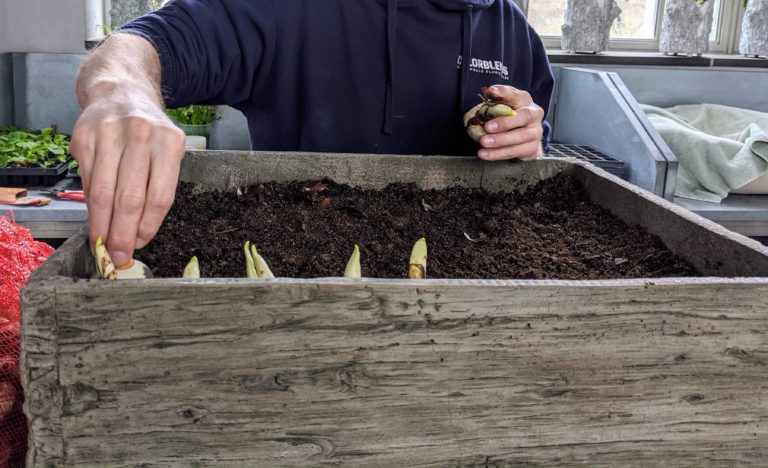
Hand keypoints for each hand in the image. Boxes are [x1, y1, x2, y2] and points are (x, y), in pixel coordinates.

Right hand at [70, 88, 185, 266]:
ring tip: (102, 243)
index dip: (148, 226)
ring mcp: (110, 133)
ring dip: (102, 224)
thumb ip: (156, 186)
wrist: (121, 93)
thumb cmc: (149, 132)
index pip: (160, 195)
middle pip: (130, 198)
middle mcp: (141, 135)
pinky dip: (91, 203)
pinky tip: (95, 216)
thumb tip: (137, 233)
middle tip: (118, 256)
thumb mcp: (166, 151)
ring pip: (105, 192)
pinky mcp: (85, 136)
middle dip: (122, 233)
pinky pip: (88, 180)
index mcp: (170, 143)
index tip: (139, 245)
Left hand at [474, 85, 544, 161]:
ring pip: (520, 137)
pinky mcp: (532, 148)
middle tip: (487, 127)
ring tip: (484, 143)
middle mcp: (534, 115)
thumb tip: (487, 94)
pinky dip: (499, 153)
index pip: (516, 94)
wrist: (526, 138)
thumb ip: (496, 101)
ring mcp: (536, 132)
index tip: (492, 91)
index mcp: (525, 100)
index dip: (504, 92)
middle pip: (524, 116)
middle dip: (505, 123)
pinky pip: (516, 152)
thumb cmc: (510, 118)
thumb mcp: (504, 106)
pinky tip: (486, 154)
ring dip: (500, 141)